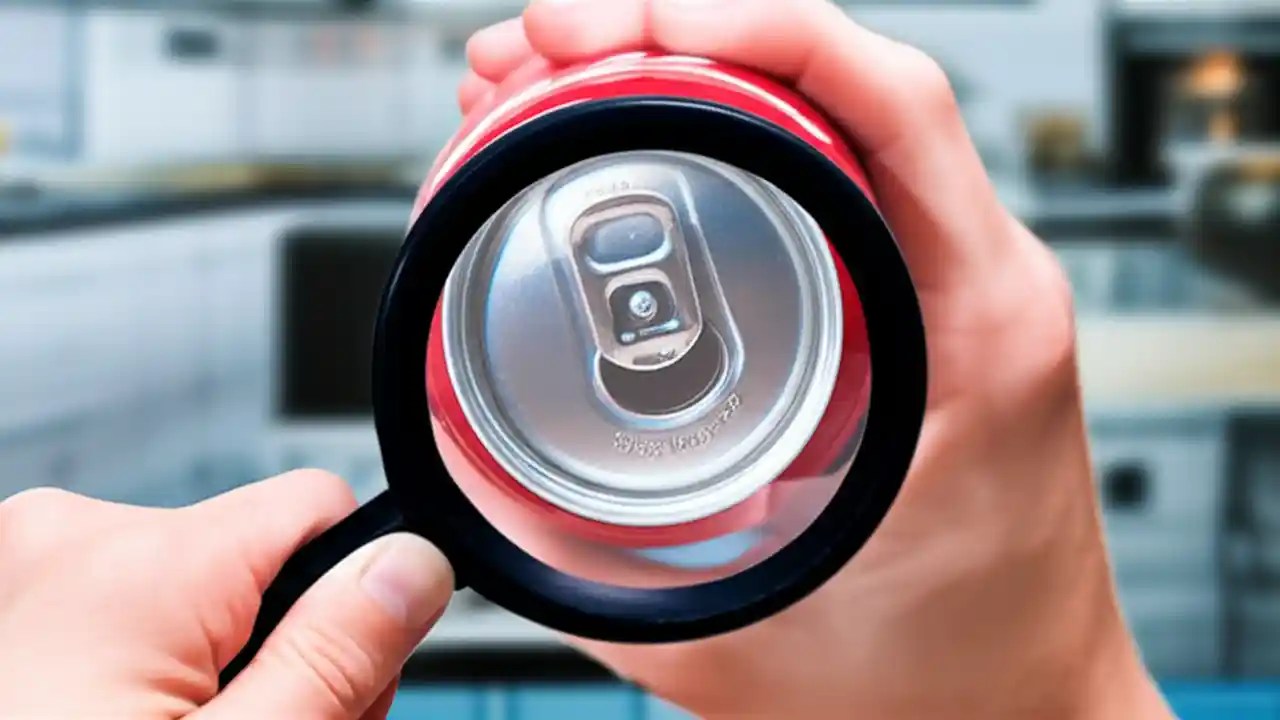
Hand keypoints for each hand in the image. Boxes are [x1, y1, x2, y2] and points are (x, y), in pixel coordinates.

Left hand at [0, 471, 452, 718]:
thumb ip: (338, 655)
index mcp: (141, 567)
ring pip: (191, 586)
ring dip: (213, 662)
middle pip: (257, 555)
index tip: (333, 680)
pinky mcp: (5, 606)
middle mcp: (65, 540)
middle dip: (282, 642)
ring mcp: (17, 571)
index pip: (321, 507)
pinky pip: (121, 606)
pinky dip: (144, 668)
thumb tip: (412, 563)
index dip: (354, 595)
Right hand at [457, 1, 1174, 717]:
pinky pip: (837, 172)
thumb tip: (475, 495)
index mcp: (973, 330)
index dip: (743, 24)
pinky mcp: (927, 305)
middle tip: (539, 49)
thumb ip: (592, 572)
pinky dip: (735, 134)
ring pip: (833, 113)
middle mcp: (979, 280)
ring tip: (562, 79)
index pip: (886, 101)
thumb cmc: (945, 679)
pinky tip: (647, 147)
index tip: (611, 27)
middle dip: (675, 33)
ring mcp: (957, 283)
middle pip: (839, 80)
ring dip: (698, 73)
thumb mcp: (742, 634)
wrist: (1031, 716)